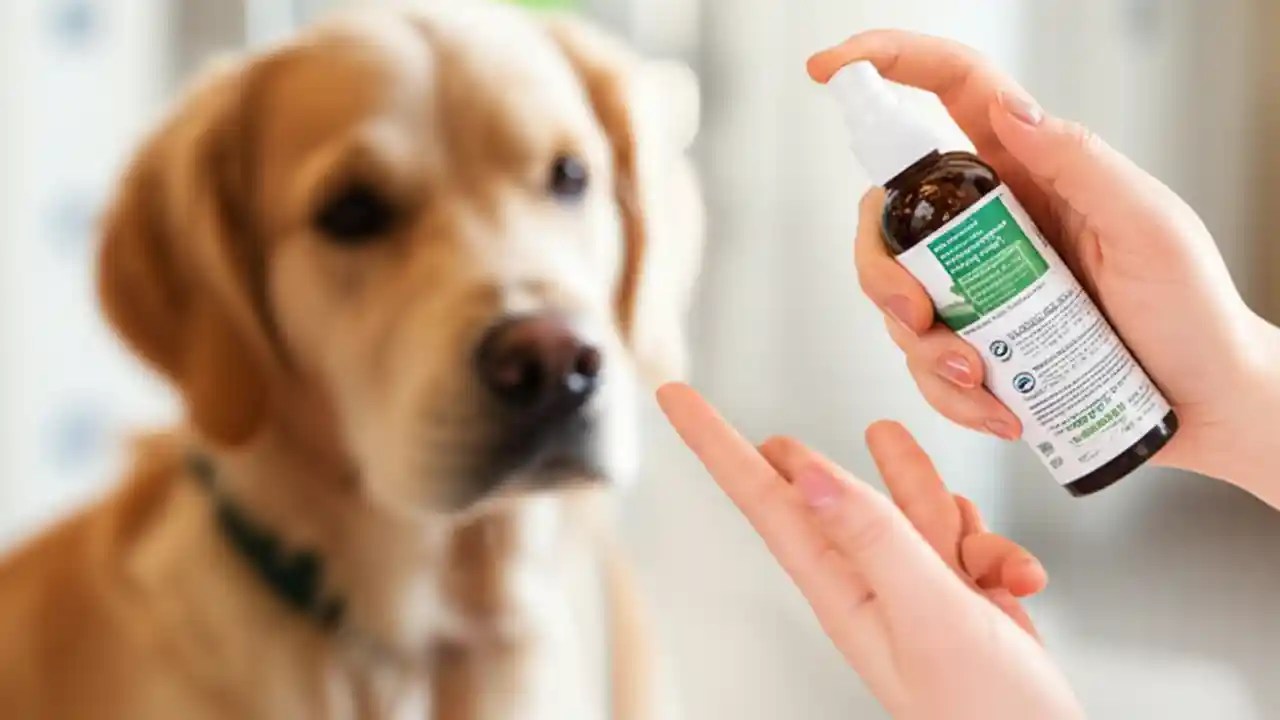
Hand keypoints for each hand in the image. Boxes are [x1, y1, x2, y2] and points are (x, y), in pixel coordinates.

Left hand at [657, 383, 1082, 719]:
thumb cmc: (982, 710)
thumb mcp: (927, 612)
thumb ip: (874, 538)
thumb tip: (808, 476)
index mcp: (840, 587)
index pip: (763, 498)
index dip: (716, 442)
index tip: (675, 397)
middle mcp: (870, 582)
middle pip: (826, 499)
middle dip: (808, 465)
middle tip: (770, 439)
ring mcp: (915, 589)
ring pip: (907, 508)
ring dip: (922, 487)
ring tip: (897, 447)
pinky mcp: (961, 597)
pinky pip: (968, 544)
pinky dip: (995, 549)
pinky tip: (1016, 579)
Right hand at [808, 30, 1279, 503]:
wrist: (1203, 405)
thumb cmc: (1194, 313)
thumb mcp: (1148, 225)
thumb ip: (1080, 160)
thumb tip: (1008, 107)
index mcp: (1028, 169)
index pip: (948, 92)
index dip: (884, 65)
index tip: (826, 69)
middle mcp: (991, 221)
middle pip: (889, 218)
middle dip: (881, 272)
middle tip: (914, 316)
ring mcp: (979, 285)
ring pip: (898, 301)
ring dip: (923, 351)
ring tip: (980, 384)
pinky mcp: (980, 346)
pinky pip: (927, 367)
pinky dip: (950, 399)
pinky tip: (999, 414)